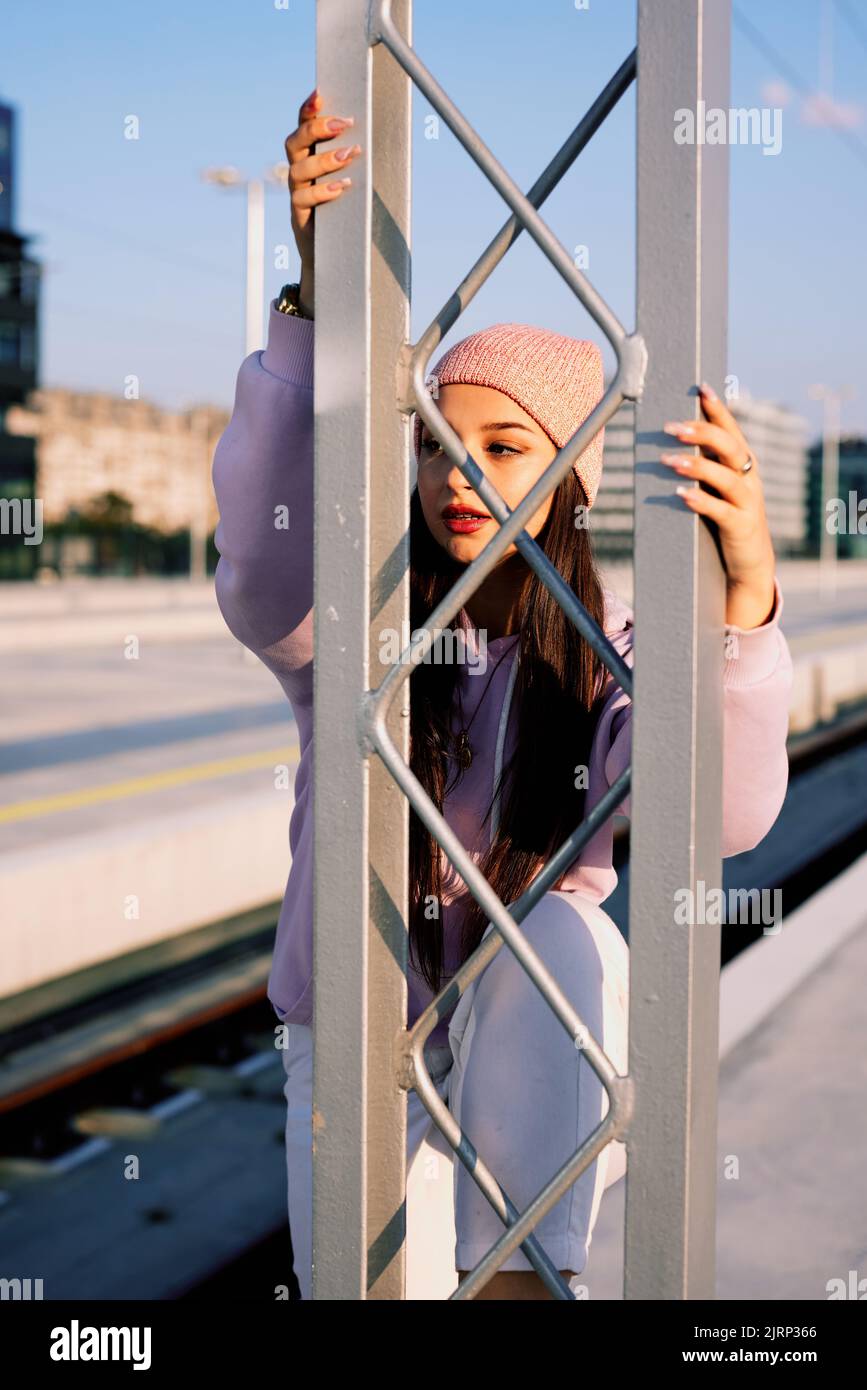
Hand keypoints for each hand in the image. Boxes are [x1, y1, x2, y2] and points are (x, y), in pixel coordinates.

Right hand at [285, 87, 362, 313]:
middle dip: (317, 129)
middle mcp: (298, 174)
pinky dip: (323, 191)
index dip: (307, 110)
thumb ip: (358, 161)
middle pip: (294, 142)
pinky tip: (343, 186)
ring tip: (350, 155)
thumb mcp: (353, 183)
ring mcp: (297, 196)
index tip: (320, 94)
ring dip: (325, 160)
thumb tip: (388, 136)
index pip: (302, 127)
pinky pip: (303, 200)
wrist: (334, 259)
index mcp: (309, 158)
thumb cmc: (347, 216)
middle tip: (346, 124)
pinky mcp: (300, 219)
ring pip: (298, 170)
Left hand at [660, 384, 776, 629]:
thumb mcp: (717, 490)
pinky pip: (722, 511)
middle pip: (731, 447)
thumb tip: (668, 443)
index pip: (731, 430)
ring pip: (726, 477)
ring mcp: (748, 503)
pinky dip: (701, 501)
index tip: (700, 388)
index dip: (718, 409)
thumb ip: (703, 467)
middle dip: (702, 433)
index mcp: (743, 465)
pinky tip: (681, 494)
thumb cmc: (726, 522)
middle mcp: (750, 479)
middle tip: (670, 427)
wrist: (748, 565)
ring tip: (668, 460)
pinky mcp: (741, 527)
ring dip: (697, 466)